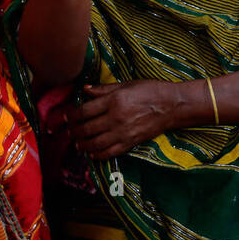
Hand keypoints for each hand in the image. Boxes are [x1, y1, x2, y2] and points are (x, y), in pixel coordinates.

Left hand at [63, 80, 183, 160]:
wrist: (172, 105)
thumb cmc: (150, 90)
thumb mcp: (126, 84)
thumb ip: (103, 89)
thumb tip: (84, 89)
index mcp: (114, 100)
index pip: (84, 111)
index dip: (71, 115)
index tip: (66, 116)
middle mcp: (116, 118)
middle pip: (86, 128)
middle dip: (74, 131)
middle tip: (69, 130)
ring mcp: (123, 132)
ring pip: (95, 143)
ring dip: (82, 144)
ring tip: (77, 142)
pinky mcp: (130, 143)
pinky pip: (110, 153)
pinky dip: (98, 155)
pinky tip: (92, 153)